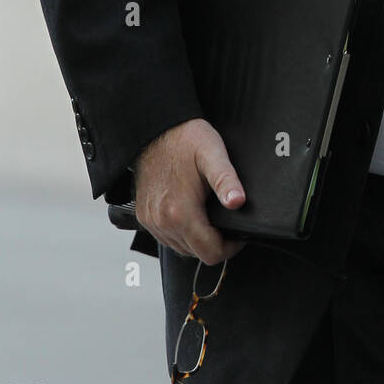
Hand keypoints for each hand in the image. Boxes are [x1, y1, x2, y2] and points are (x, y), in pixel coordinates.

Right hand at [134, 117, 245, 265]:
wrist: (154, 130)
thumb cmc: (185, 139)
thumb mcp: (213, 154)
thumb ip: (226, 180)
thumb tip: (238, 202)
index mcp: (181, 212)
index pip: (210, 253)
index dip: (230, 247)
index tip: (238, 234)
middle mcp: (162, 222)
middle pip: (196, 253)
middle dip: (215, 243)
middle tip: (226, 221)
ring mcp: (151, 221)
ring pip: (182, 248)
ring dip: (198, 239)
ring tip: (209, 215)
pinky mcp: (145, 217)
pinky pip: (167, 238)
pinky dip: (181, 232)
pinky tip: (191, 213)